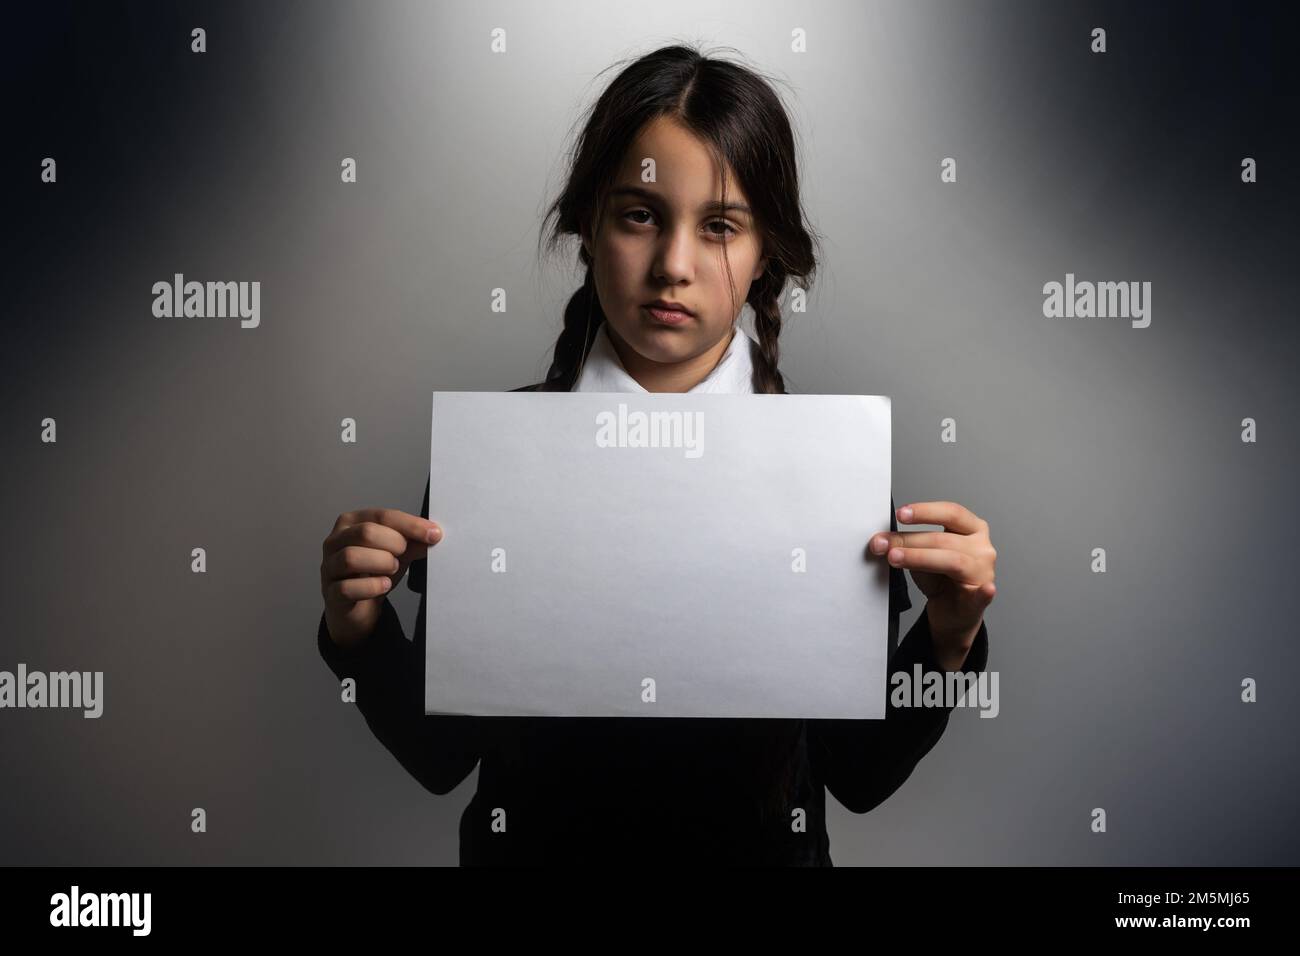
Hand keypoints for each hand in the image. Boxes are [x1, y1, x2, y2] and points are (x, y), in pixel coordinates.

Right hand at [320, 508, 442, 647]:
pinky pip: (347, 587)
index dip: (410, 525)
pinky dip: (371, 587)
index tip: (434, 534)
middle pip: (366, 533)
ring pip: (352, 557)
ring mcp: (329, 567)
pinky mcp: (331, 593)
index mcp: (351, 523)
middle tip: (403, 555)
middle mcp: (335, 541)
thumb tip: (432, 535)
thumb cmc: (373, 573)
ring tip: (392, 570)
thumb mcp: (397, 552)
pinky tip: (384, 585)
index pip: (383, 516)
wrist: (357, 608)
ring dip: (381, 563)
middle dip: (393, 544)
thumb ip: (412, 542)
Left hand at [869, 500, 995, 670]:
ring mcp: (984, 572)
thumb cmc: (939, 578)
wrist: (950, 611)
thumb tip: (880, 540)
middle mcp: (982, 548)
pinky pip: (984, 594)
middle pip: (943, 539)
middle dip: (909, 540)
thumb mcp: (921, 554)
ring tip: (895, 558)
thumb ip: (907, 544)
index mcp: (972, 529)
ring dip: (919, 558)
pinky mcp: (980, 598)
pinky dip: (986, 592)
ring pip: (953, 560)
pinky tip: (987, 589)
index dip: (925, 512)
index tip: (900, 514)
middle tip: (884, 544)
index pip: (951, 513)